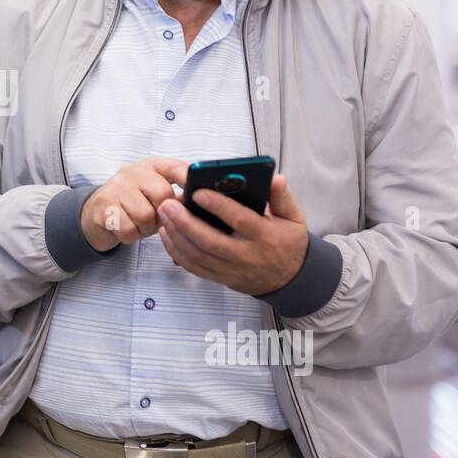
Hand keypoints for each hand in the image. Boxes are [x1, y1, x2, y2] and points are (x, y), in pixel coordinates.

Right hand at [80, 157, 188, 251]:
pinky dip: (130, 235)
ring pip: (146, 215)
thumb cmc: (132, 204)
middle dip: (162, 214)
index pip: (174, 167)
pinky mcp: (103, 207)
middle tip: (154, 218)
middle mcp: (132, 173)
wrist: (95, 214)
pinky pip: (128, 229)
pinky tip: (126, 228)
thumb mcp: (153, 192)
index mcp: (150, 167)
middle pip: (162, 195)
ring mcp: (116, 189)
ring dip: (145, 228)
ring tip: (138, 224)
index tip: (199, 191)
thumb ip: (175, 192)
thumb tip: (197, 202)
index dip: (188, 178)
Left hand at [156, 174, 308, 296]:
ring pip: (197, 255)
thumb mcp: (293, 218)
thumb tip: (274, 178)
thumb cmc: (287, 242)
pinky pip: (194, 267)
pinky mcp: (220, 277)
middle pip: (210, 241)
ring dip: (176, 235)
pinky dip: (176, 252)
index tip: (198, 192)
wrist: (289, 279)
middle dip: (185, 222)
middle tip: (168, 204)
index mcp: (265, 236)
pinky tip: (167, 234)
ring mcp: (231, 269)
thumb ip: (282, 197)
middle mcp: (246, 255)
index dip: (217, 205)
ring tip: (164, 215)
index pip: (239, 220)